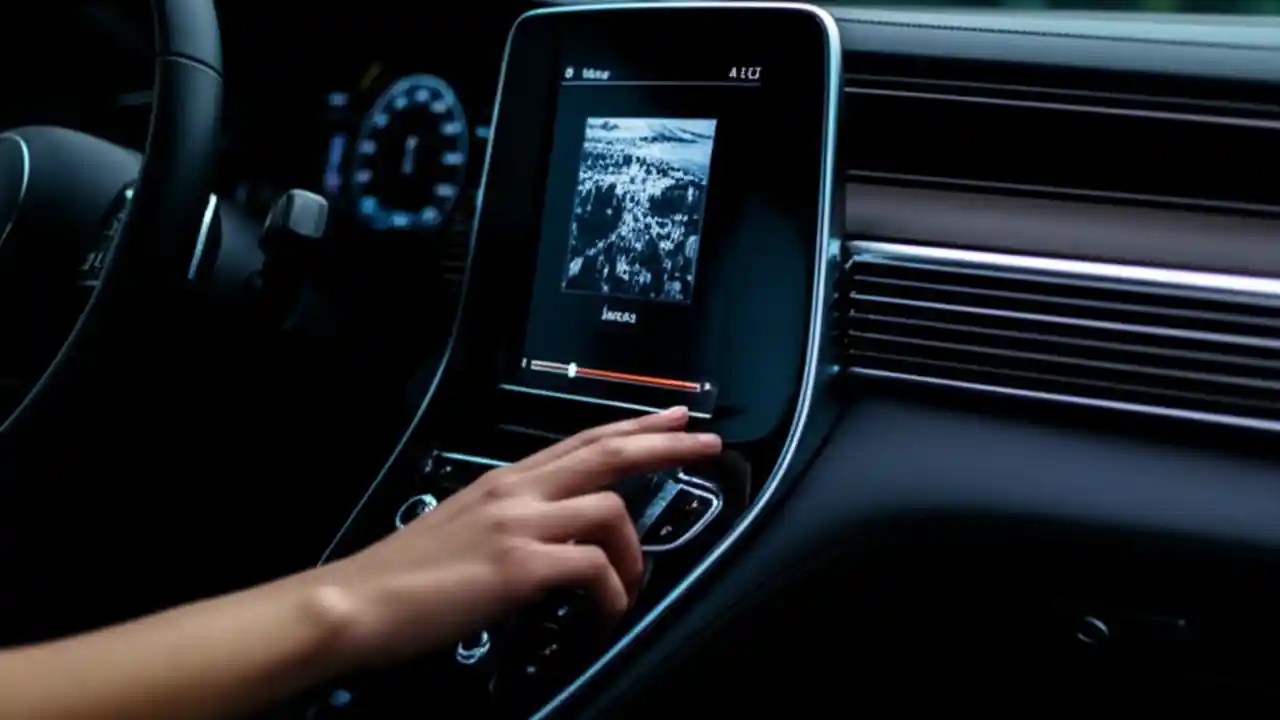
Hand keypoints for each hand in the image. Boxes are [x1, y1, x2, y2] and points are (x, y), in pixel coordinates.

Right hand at [309, 407, 721, 667]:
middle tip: (706, 442)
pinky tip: (606, 610)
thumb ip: (512, 522)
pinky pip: (594, 567)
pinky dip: (612, 592)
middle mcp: (516, 491)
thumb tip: (552, 537)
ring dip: (634, 550)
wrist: (357, 602)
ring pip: (610, 507)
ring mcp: (519, 524)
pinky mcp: (519, 564)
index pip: (582, 440)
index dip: (633, 426)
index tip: (670, 417)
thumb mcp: (463, 529)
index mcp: (505, 481)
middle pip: (607, 451)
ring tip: (631, 583)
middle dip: (664, 445)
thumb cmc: (404, 575)